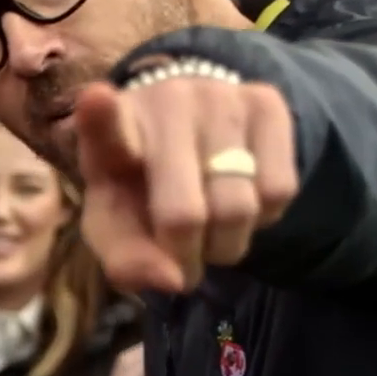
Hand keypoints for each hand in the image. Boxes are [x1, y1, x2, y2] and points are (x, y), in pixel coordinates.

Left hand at [72, 69, 298, 291]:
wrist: (192, 136)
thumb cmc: (140, 187)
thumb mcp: (117, 226)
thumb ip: (127, 260)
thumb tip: (174, 280)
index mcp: (110, 129)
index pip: (103, 123)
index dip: (100, 115)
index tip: (96, 99)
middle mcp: (165, 100)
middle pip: (185, 215)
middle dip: (186, 256)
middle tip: (183, 257)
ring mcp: (220, 95)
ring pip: (239, 208)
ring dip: (226, 244)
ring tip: (211, 228)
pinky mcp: (266, 102)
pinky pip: (279, 190)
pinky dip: (263, 217)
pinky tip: (242, 197)